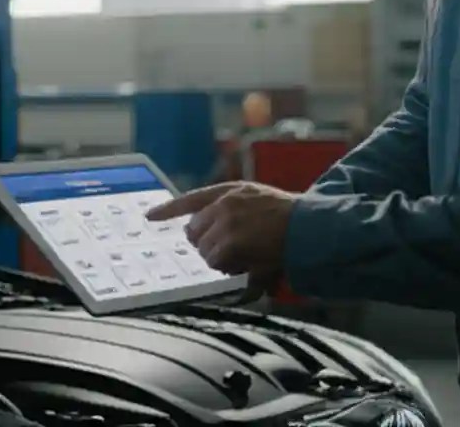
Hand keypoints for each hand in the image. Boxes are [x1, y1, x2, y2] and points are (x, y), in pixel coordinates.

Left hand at [146, 182, 296, 283]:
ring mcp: (225, 222)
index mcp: (230, 191)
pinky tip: (247, 263)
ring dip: (220, 259)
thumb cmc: (288, 218)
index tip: (150, 216)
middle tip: (231, 250)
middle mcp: (224, 204)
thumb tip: (201, 230)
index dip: (169, 209)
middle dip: (207, 244)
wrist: (309, 225)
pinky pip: (216, 261)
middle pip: (194, 232)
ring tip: (245, 256)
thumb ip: (230, 211)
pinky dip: (228, 268)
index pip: (191, 199)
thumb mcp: (257, 200)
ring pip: (204, 251)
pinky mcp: (230, 241)